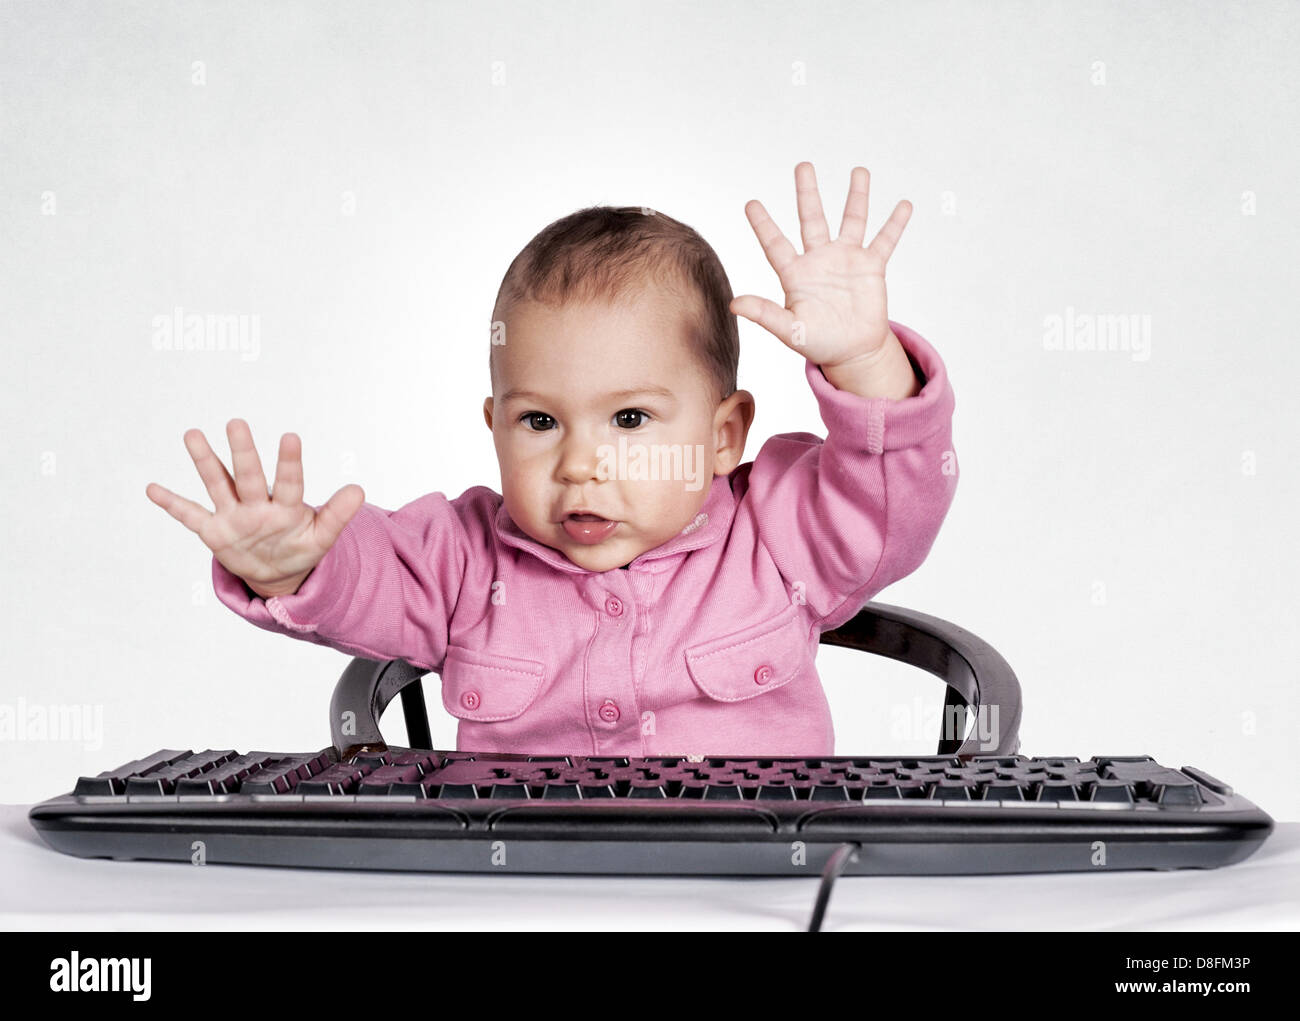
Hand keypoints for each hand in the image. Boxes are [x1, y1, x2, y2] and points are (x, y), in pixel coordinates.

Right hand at [145, 419, 364, 598]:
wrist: (277, 570)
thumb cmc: (300, 546)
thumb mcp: (322, 537)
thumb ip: (337, 515)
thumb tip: (359, 489)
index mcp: (286, 506)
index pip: (289, 482)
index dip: (290, 462)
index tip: (290, 436)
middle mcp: (257, 504)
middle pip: (249, 476)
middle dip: (243, 452)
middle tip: (237, 423)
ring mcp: (234, 515)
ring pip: (218, 484)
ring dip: (206, 462)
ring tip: (192, 434)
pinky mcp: (214, 531)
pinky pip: (190, 516)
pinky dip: (171, 504)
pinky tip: (152, 488)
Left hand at [730, 161, 911, 368]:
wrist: (852, 352)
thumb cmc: (819, 343)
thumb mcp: (790, 330)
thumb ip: (764, 314)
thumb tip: (734, 304)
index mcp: (796, 274)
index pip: (775, 244)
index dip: (763, 225)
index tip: (751, 203)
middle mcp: (819, 260)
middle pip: (812, 219)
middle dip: (808, 192)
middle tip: (803, 165)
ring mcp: (846, 260)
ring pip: (851, 220)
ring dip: (856, 196)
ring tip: (860, 171)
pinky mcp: (871, 267)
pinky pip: (884, 241)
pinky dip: (895, 224)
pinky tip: (904, 205)